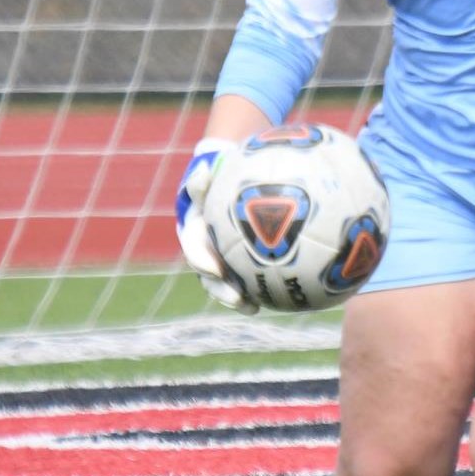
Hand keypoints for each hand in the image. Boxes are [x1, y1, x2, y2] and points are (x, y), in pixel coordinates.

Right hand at [175, 137, 257, 314]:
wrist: (233, 177)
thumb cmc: (225, 171)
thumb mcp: (214, 168)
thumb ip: (206, 175)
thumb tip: (202, 170)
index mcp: (195, 228)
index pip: (194, 248)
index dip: (202, 261)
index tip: (216, 270)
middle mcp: (204, 247)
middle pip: (208, 275)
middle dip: (220, 290)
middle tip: (238, 297)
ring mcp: (221, 257)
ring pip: (225, 283)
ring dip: (236, 298)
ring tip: (253, 307)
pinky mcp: (238, 262)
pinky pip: (248, 278)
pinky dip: (259, 289)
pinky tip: (280, 296)